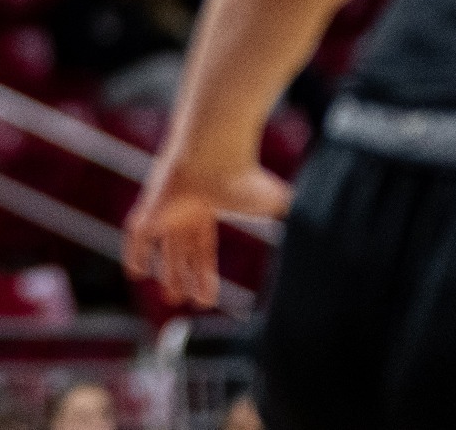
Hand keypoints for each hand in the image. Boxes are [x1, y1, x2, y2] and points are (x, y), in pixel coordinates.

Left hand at [122, 151, 289, 309]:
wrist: (216, 154)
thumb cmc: (245, 176)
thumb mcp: (275, 201)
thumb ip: (291, 215)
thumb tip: (322, 233)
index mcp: (209, 209)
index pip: (204, 248)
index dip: (205, 271)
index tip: (209, 296)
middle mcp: (185, 210)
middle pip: (181, 250)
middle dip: (182, 276)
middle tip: (182, 300)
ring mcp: (166, 208)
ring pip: (161, 246)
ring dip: (166, 271)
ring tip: (169, 297)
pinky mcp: (151, 207)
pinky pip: (136, 235)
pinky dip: (133, 253)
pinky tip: (135, 273)